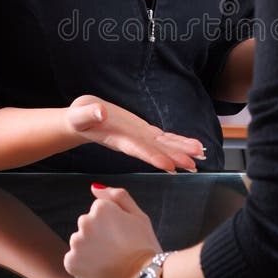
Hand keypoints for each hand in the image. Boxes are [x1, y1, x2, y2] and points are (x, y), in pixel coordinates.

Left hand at [64, 185, 160, 277]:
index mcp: (101, 208)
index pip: (99, 211)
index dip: (113, 224)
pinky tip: (100, 269)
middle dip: (98, 234)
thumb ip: (118, 196)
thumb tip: (96, 188)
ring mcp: (77, 243)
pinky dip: (84, 265)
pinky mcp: (71, 262)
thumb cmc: (144, 250)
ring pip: (80, 242)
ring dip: (90, 249)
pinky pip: (74, 260)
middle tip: (117, 248)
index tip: (122, 235)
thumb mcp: (139, 216)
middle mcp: (85, 222)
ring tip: (109, 260)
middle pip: (87, 225)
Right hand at [65, 95, 204, 172]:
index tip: (169, 165)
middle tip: (193, 164)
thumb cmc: (77, 119)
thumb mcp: (80, 114)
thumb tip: (100, 112)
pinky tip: (192, 145)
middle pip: (156, 151)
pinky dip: (178, 141)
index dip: (153, 157)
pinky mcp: (143, 131)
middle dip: (175, 157)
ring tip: (200, 153)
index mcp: (118, 139)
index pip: (138, 149)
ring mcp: (139, 137)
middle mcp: (132, 142)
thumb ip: (89, 114)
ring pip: (164, 145)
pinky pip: (164, 137)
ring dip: (182, 150)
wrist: (80, 122)